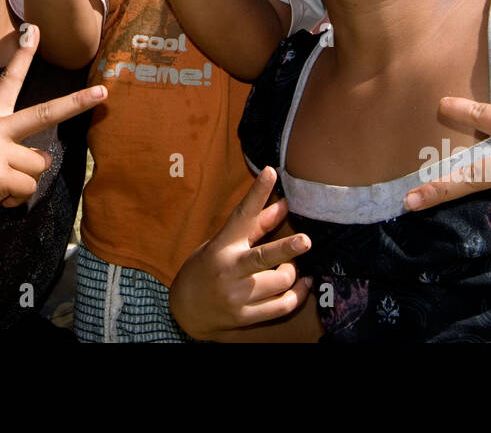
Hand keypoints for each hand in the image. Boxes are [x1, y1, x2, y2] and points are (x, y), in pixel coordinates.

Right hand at [0, 25, 105, 242]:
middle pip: (43, 113)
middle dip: (77, 103)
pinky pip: (28, 187)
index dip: (22, 56)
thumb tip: (46, 157)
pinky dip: (16, 198)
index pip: (8, 81)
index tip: (34, 30)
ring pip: (39, 164)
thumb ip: (14, 147)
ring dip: (24, 181)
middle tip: (103, 93)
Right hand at [169, 166, 312, 340]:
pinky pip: (282, 306)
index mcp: (222, 246)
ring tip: (290, 267)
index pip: (242, 214)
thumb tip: (285, 203)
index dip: (257, 193)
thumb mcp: (225, 243)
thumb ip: (257, 226)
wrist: (185, 310)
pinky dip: (298, 294)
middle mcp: (229, 270)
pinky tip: (303, 284)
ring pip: (280, 281)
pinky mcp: (245, 317)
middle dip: (286, 248)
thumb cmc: (207, 267)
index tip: (270, 172)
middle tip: (305, 241)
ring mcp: (237, 296)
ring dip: (292, 272)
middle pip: (262, 257)